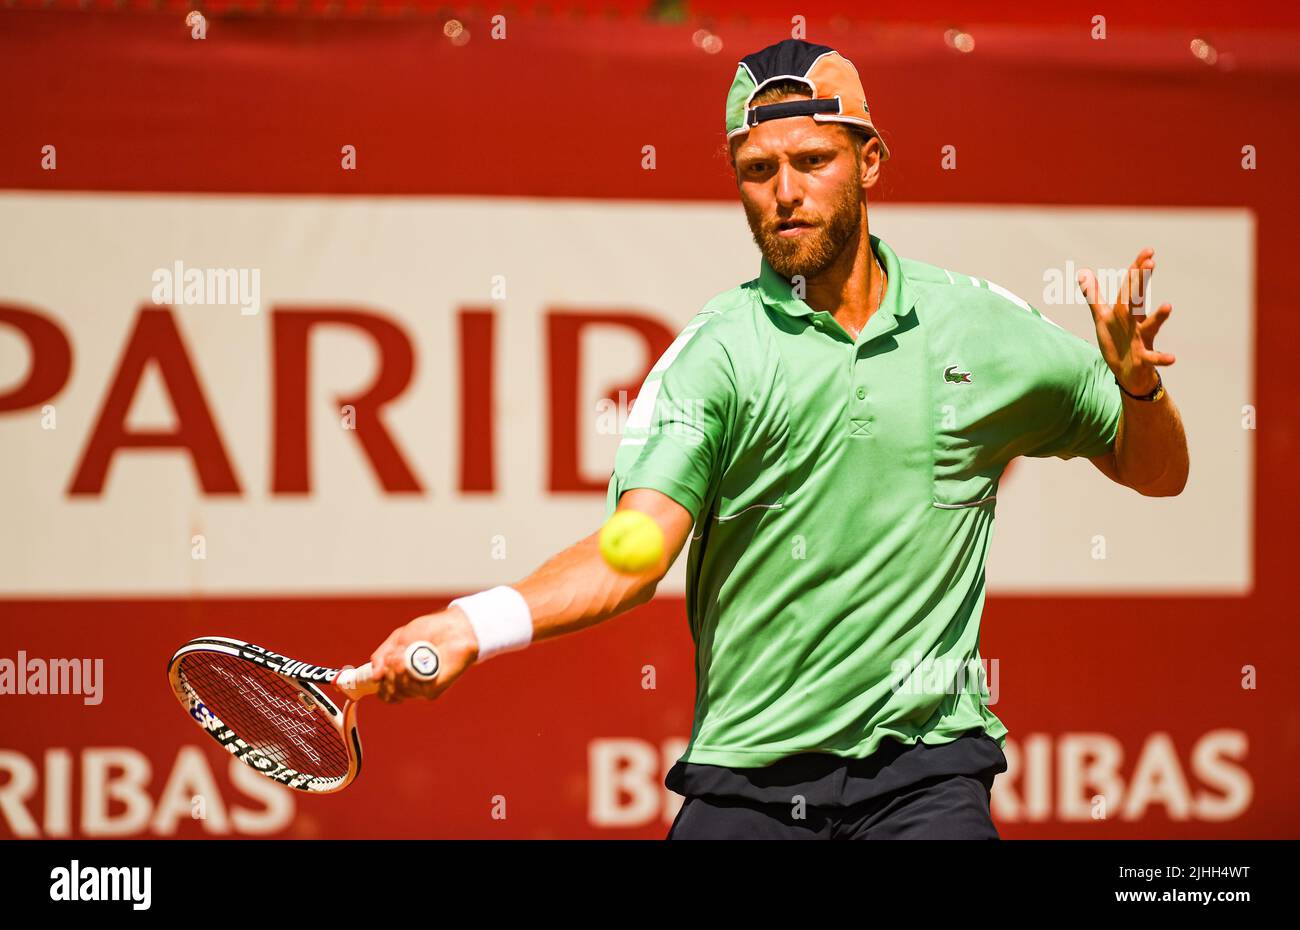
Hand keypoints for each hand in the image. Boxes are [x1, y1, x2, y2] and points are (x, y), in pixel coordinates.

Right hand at [367, 607, 478, 703]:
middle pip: (388, 692)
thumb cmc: (428, 631)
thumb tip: (374, 676)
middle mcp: (412, 685)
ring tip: (406, 652)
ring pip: (398, 690)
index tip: (377, 671)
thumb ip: (381, 656)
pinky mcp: (434, 689)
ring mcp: (422, 689)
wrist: (452, 627)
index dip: (378, 685)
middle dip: (386, 671)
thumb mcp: (397, 640)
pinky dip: (408, 673)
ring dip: (397, 668)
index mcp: (402, 676)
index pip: (385, 693)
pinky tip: (413, 660)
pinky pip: (412, 689)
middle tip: (395, 654)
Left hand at [1076, 247, 1175, 394]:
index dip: (1137, 269)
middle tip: (1151, 263)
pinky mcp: (1143, 358)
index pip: (1130, 287)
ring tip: (1168, 305)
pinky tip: (1172, 358)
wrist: (1129, 372)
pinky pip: (1153, 357)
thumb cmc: (1117, 341)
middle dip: (1141, 283)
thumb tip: (1085, 274)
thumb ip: (1094, 297)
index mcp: (1126, 311)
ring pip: (1150, 326)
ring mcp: (1141, 339)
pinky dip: (1162, 357)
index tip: (1148, 251)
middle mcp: (1136, 321)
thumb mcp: (1103, 317)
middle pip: (1137, 299)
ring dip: (1158, 316)